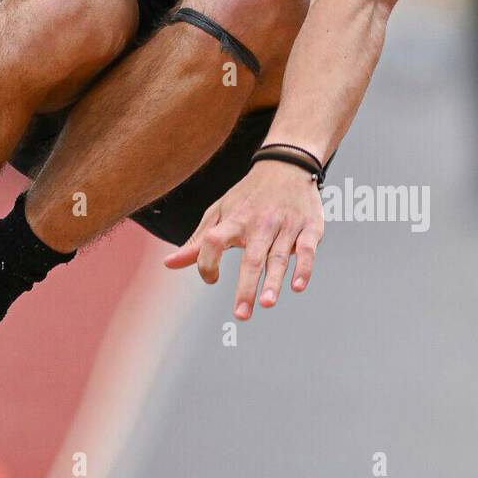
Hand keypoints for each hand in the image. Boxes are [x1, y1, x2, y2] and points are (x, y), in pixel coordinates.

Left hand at [163, 159, 324, 319]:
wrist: (286, 164)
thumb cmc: (248, 195)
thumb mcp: (219, 212)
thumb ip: (197, 242)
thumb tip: (168, 264)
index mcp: (235, 220)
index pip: (214, 241)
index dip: (207, 262)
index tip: (211, 279)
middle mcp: (260, 224)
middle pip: (251, 257)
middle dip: (246, 287)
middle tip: (241, 314)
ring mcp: (285, 226)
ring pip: (278, 256)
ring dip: (273, 281)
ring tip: (266, 303)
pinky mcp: (309, 228)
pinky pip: (307, 250)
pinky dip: (304, 267)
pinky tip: (297, 285)